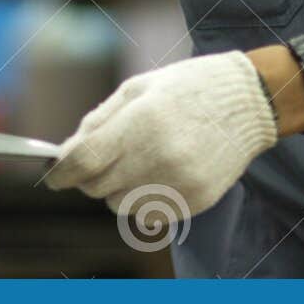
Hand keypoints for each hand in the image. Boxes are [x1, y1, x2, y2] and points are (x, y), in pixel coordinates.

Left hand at [45, 50, 278, 217]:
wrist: (250, 101)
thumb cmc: (188, 88)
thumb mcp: (138, 88)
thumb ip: (98, 122)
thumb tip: (66, 154)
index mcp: (143, 121)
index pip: (85, 162)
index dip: (62, 172)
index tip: (54, 175)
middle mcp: (161, 156)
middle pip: (97, 187)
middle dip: (89, 176)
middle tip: (101, 158)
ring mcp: (180, 182)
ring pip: (120, 205)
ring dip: (116, 189)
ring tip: (136, 161)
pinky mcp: (195, 201)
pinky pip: (148, 215)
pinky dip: (142, 200)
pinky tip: (158, 174)